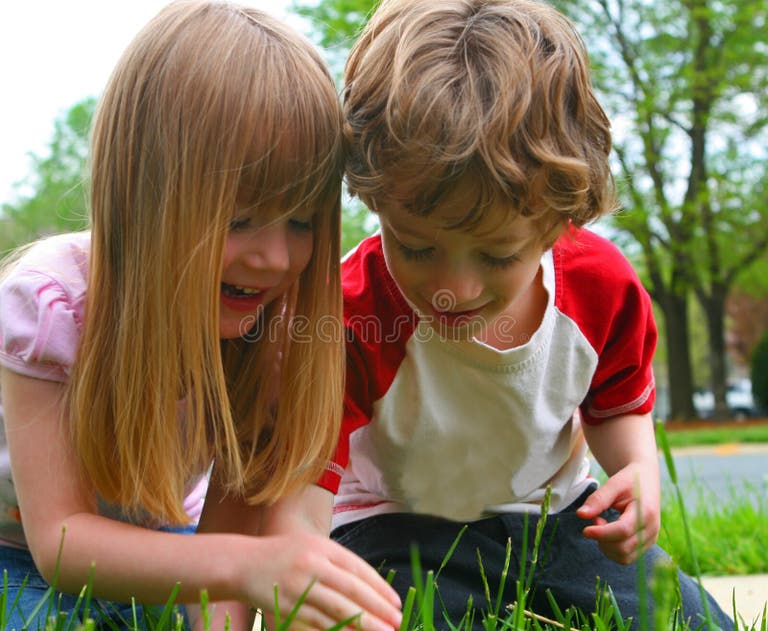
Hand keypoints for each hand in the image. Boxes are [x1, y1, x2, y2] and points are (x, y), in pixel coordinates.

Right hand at [240, 533, 400, 630]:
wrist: (243, 562)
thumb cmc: (286, 555)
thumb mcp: (313, 548)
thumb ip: (338, 565)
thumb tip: (372, 589)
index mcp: (322, 547)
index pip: (358, 570)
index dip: (379, 588)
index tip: (396, 603)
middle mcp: (312, 565)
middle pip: (351, 591)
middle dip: (377, 609)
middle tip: (397, 623)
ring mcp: (298, 587)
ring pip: (337, 611)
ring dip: (362, 625)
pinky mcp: (286, 607)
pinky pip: (317, 624)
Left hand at [576, 464, 660, 564]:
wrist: (645, 479)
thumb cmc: (628, 480)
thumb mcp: (613, 484)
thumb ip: (598, 499)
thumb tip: (580, 515)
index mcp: (646, 512)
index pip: (623, 531)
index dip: (601, 533)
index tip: (585, 530)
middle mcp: (652, 530)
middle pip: (623, 548)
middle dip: (602, 538)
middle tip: (596, 519)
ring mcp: (650, 539)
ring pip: (624, 557)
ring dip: (606, 545)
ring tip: (603, 524)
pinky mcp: (645, 545)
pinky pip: (626, 557)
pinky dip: (612, 549)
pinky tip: (608, 532)